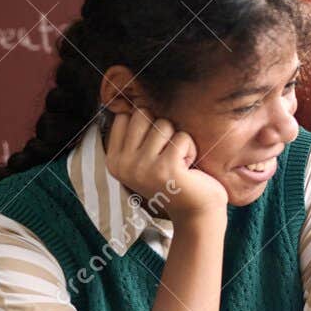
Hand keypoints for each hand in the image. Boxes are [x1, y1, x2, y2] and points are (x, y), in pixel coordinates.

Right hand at [104, 108, 228, 224]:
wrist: (196, 212)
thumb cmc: (175, 180)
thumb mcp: (146, 158)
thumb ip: (135, 134)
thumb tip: (131, 99)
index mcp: (114, 160)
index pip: (126, 116)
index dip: (148, 124)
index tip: (155, 149)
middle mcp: (123, 165)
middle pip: (143, 114)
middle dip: (163, 128)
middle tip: (169, 154)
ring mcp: (142, 168)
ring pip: (164, 124)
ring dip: (179, 140)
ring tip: (178, 162)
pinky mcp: (166, 169)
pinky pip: (182, 138)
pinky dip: (191, 149)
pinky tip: (188, 169)